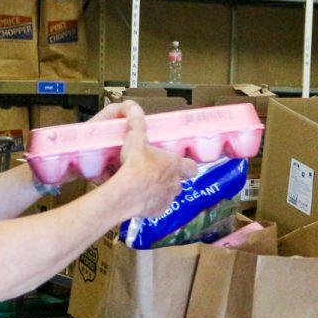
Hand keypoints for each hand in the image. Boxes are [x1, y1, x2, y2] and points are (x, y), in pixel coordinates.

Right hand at [104, 100, 196, 218]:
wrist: (125, 194)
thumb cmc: (134, 166)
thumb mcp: (135, 139)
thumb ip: (137, 123)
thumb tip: (133, 106)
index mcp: (175, 166)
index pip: (192, 167)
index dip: (187, 165)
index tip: (179, 163)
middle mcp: (176, 184)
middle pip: (179, 181)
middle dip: (170, 177)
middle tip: (156, 172)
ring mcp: (168, 199)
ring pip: (169, 194)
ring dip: (161, 190)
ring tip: (146, 184)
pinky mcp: (158, 211)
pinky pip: (158, 207)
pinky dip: (152, 203)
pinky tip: (141, 197)